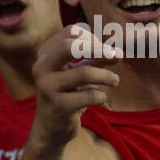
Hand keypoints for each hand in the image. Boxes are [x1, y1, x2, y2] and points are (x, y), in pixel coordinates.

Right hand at [30, 24, 121, 148]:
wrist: (50, 128)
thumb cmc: (66, 95)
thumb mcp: (78, 73)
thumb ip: (95, 59)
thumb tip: (117, 52)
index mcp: (45, 55)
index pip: (71, 32)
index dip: (93, 38)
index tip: (105, 51)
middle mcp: (41, 68)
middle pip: (70, 45)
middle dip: (98, 49)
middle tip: (114, 57)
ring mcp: (47, 87)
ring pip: (84, 73)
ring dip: (107, 76)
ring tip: (115, 80)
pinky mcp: (58, 106)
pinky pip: (89, 95)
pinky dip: (102, 95)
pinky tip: (102, 98)